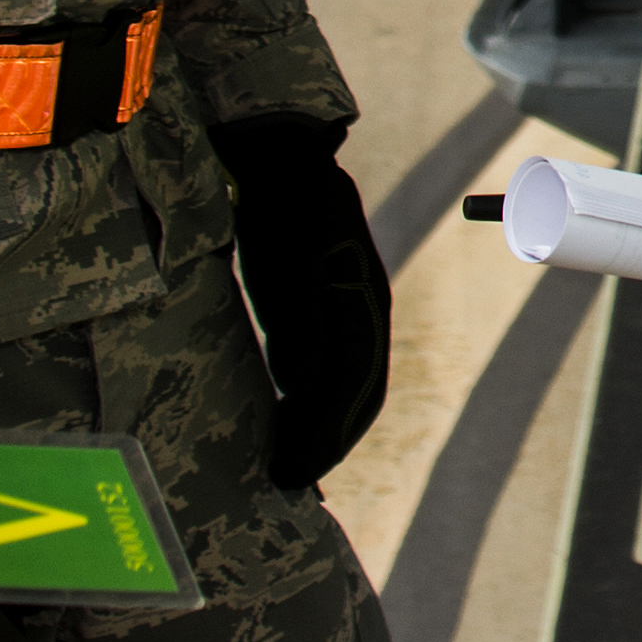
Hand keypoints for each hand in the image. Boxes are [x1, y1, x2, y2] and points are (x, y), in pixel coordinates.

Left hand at [217, 114, 390, 491]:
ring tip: (282, 468)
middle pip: (354, 398)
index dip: (325, 437)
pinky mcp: (315, 313)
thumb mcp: (290, 254)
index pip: (355, 390)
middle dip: (324, 445)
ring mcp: (340, 316)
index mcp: (365, 306)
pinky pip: (317, 372)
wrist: (278, 155)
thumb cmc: (283, 201)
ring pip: (338, 389)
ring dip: (315, 431)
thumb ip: (298, 317)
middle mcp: (361, 317)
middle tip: (283, 485)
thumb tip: (302, 386)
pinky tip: (277, 424)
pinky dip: (302, 407)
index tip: (292, 475)